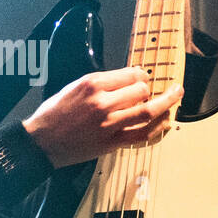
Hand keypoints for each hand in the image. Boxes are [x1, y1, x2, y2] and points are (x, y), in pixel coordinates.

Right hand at [22, 67, 183, 168]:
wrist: (41, 141)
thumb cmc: (54, 113)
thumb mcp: (74, 86)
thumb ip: (101, 83)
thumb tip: (127, 79)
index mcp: (92, 84)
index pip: (130, 74)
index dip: (141, 75)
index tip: (143, 78)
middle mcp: (102, 103)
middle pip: (141, 90)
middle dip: (151, 88)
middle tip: (155, 89)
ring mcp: (108, 125)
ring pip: (147, 112)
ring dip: (166, 103)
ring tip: (176, 96)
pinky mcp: (111, 143)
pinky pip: (141, 135)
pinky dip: (157, 128)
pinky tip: (166, 122)